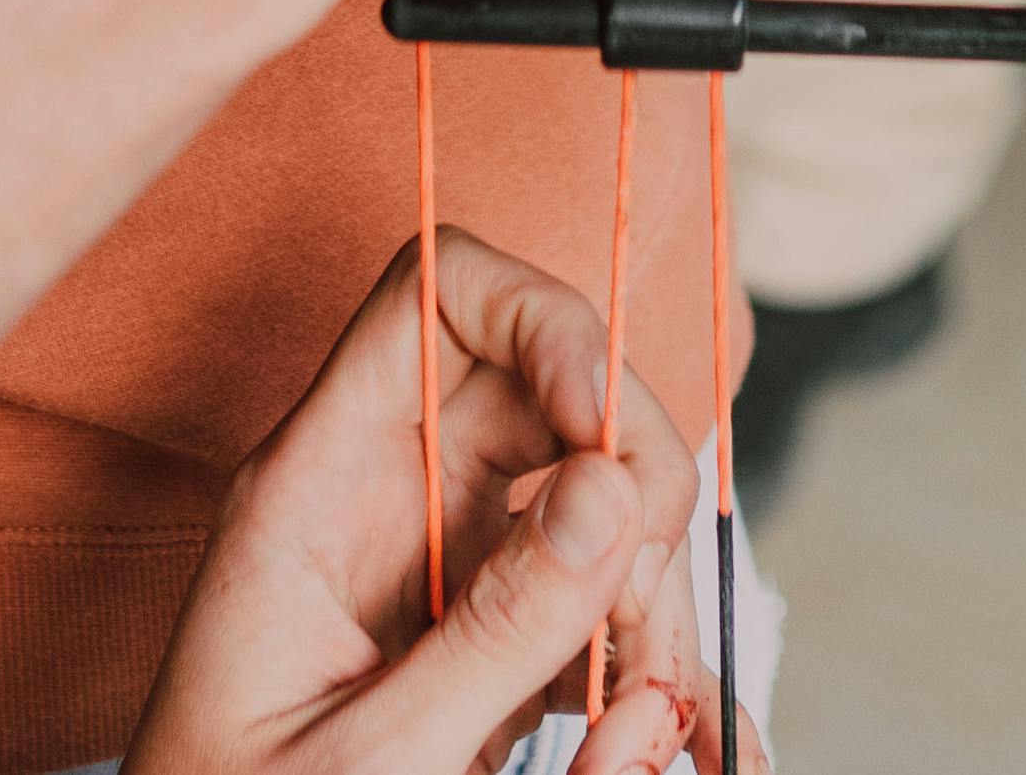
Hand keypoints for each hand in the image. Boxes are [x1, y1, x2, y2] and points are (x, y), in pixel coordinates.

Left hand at [128, 232, 721, 774]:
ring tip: (657, 749)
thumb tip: (611, 488)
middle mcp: (389, 500)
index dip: (544, 320)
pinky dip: (661, 684)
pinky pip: (602, 620)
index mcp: (317, 484)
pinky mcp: (489, 647)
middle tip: (648, 638)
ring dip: (661, 621)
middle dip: (636, 502)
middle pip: (554, 405)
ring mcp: (447, 569)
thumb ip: (493, 631)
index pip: (435, 296)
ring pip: (600, 518)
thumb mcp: (368, 755)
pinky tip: (708, 751)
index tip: (608, 433)